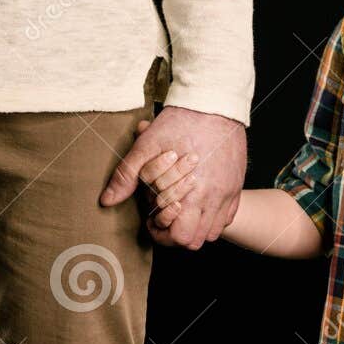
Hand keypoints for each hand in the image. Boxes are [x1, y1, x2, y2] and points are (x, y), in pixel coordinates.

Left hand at [98, 105, 244, 249]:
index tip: (151, 221)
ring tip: (180, 211)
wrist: (214, 103)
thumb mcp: (146, 146)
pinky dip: (212, 218)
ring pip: (213, 232)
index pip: (181, 236)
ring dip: (195, 228)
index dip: (161, 234)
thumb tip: (107, 200)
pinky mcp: (236, 185)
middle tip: (163, 218)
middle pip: (196, 241)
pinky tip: (197, 203)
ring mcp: (228, 192)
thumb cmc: (181, 122)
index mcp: (192, 192)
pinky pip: (227, 217)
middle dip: (176, 234)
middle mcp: (214, 197)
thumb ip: (126, 176)